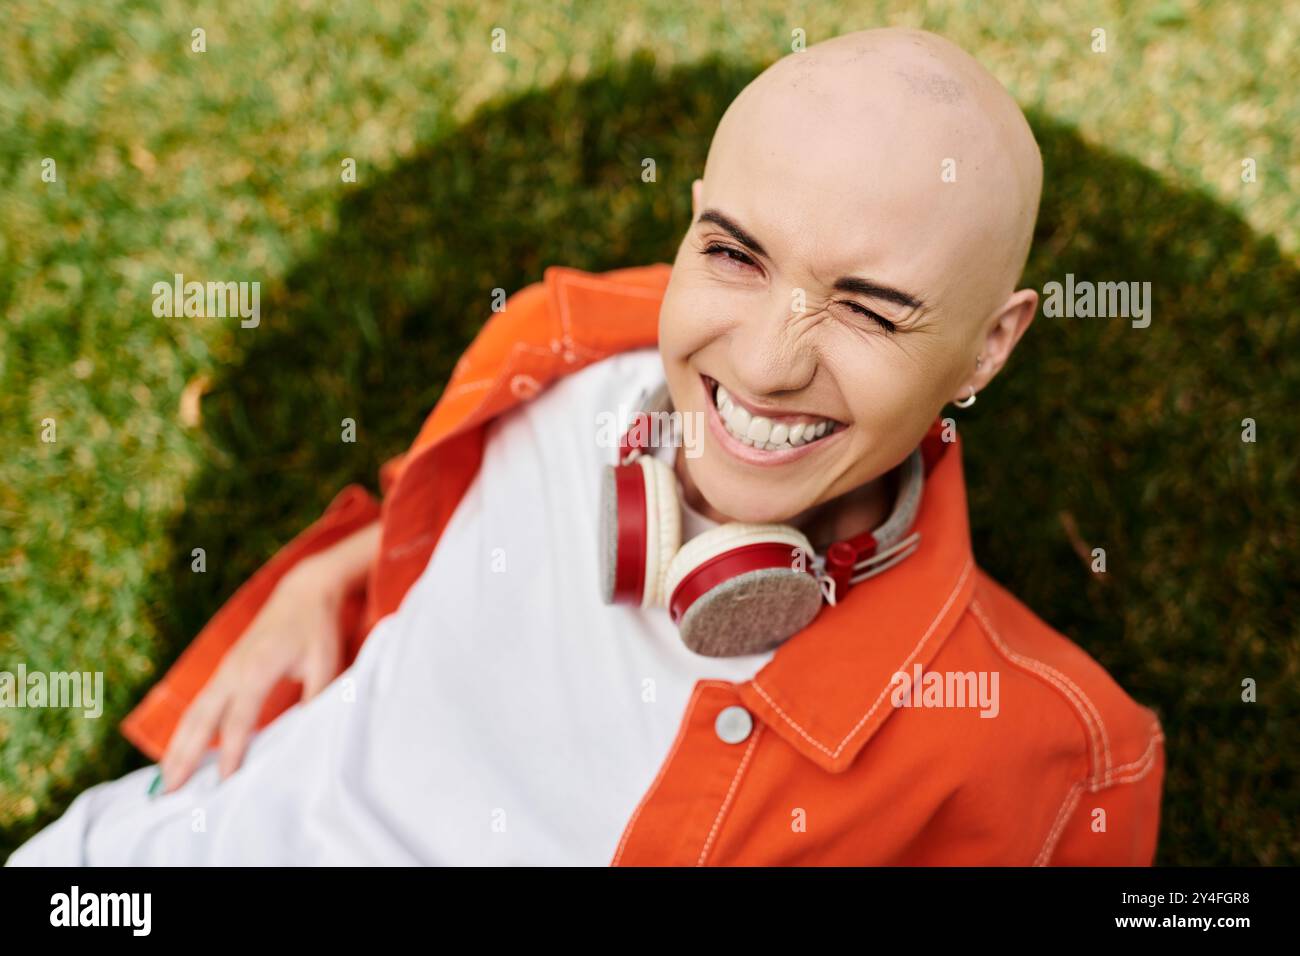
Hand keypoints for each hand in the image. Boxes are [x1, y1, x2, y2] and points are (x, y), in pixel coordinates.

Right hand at [158, 557, 345, 792]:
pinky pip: (198, 705)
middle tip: (169, 793)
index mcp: (257, 670)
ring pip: (192, 713)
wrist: (303, 590)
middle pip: (200, 720)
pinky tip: (179, 752)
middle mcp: (232, 671)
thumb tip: (305, 735)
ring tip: (163, 782)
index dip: (231, 754)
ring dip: (176, 747)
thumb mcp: (326, 663)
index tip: (222, 785)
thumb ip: (316, 699)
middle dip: (183, 757)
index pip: (238, 722)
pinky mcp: (224, 670)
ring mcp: (224, 670)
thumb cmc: (316, 628)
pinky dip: (185, 731)